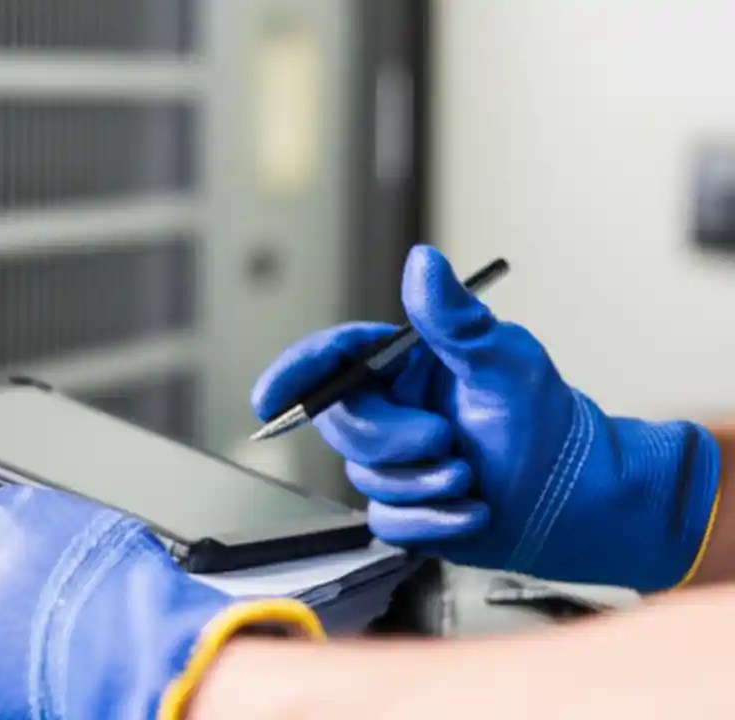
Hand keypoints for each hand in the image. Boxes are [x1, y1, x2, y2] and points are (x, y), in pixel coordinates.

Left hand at [0, 485, 322, 718]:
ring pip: (12, 661)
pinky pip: (51, 681)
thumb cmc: (93, 592)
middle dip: (3, 604)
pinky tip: (100, 636)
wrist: (164, 659)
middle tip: (46, 573)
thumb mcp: (21, 514)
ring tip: (84, 604)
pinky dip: (70, 662)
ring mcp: (7, 711)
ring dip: (38, 635)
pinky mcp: (51, 719)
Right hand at [251, 245, 721, 591]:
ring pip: (363, 476)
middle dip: (391, 440)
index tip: (271, 397)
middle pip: (341, 424)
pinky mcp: (404, 510)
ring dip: (422, 482)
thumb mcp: (504, 361)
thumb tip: (422, 261)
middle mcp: (392, 411)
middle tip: (445, 439)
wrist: (579, 502)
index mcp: (405, 367)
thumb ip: (454, 318)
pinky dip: (432, 520)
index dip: (296, 374)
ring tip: (471, 476)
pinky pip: (387, 520)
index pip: (335, 359)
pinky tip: (473, 510)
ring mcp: (395, 462)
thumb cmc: (550, 425)